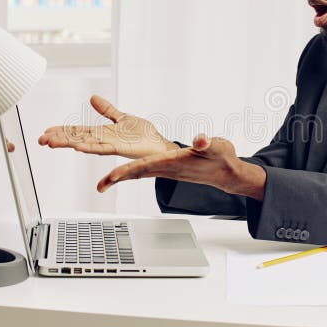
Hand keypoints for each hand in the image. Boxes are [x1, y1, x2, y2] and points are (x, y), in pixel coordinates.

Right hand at [38, 95, 177, 158]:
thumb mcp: (122, 117)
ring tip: (52, 143)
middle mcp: (103, 139)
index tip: (46, 132)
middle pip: (77, 138)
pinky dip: (90, 147)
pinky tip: (78, 147)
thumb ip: (106, 110)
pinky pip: (102, 147)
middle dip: (59, 138)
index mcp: (102, 132)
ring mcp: (110, 144)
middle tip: (40, 140)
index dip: (62, 131)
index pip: (78, 131)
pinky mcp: (121, 148)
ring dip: (69, 143)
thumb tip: (92, 98)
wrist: (159, 145)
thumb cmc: (144, 135)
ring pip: (85, 143)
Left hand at [97, 133, 266, 199]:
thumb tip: (201, 140)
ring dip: (120, 177)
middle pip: (137, 174)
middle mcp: (167, 169)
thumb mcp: (217, 146)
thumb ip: (208, 143)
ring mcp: (166, 170)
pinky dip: (130, 172)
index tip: (114, 175)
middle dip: (118, 179)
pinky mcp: (167, 169)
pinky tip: (121, 173)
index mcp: (175, 162)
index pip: (147, 166)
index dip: (130, 170)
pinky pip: (144, 171)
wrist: (226, 173)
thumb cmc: (221, 159)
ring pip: (138, 174)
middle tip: (100, 186)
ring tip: (103, 184)